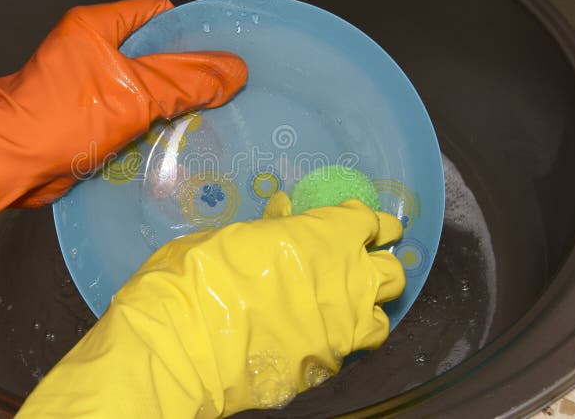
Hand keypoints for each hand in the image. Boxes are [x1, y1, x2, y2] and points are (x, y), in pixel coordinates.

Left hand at [0, 0, 246, 293]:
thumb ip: (187, 81)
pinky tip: (172, 143)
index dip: (190, 34)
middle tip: (217, 95)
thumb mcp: (135, 94)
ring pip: (140, 90)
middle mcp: (88, 50)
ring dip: (165, 108)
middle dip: (182, 77)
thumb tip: (233, 71)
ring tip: (204, 120)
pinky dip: (146, 129)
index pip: (157, 15)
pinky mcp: (83, 118)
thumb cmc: (62, 120)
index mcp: (96, 27)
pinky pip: (126, 117)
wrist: (9, 165)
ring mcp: (84, 86)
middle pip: (151, 55)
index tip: (220, 58)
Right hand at [17, 193, 405, 417]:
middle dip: (377, 265)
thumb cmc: (202, 275)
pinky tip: (316, 335)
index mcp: (327, 238)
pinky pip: (349, 351)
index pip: (370, 222)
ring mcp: (342, 329)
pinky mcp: (326, 365)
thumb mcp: (235, 236)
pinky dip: (340, 341)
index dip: (367, 222)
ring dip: (366, 308)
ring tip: (342, 305)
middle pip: (391, 271)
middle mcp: (347, 282)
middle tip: (355, 264)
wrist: (182, 341)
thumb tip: (284, 210)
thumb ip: (272, 226)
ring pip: (380, 317)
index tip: (361, 224)